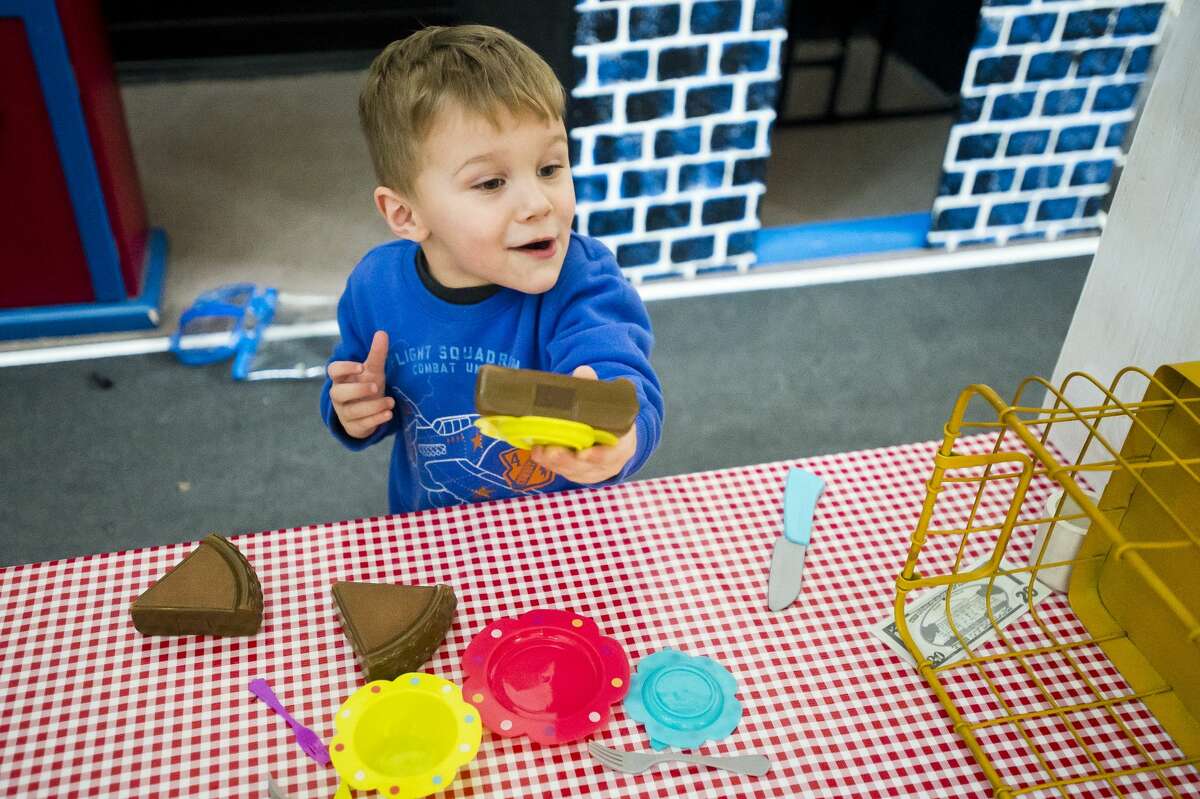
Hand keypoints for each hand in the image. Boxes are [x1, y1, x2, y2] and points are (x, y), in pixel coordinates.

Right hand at [327, 330, 394, 438]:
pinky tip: (388, 414)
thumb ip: (377, 353)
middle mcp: (339, 396)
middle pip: (339, 393)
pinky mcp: (353, 427)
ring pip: (353, 411)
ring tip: (391, 402)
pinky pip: (362, 425)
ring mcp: (344, 412)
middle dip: (357, 390)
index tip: (361, 366)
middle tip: (375, 386)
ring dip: (372, 406)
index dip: (344, 368)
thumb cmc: (367, 385)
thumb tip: (382, 332)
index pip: (333, 371)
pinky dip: (376, 420)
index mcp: (341, 378)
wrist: (366, 412)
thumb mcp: (373, 370)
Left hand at [530, 365, 637, 483]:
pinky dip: (552, 465)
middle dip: (568, 460)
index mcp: (623, 443)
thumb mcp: (608, 402)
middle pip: (589, 466)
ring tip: (539, 451)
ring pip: (575, 471)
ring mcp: (595, 470)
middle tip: (551, 450)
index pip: (614, 454)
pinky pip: (566, 472)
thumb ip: (596, 387)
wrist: (616, 436)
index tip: (583, 453)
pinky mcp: (581, 474)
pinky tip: (538, 454)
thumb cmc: (610, 417)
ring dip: (555, 463)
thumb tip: (583, 371)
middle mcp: (611, 462)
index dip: (599, 456)